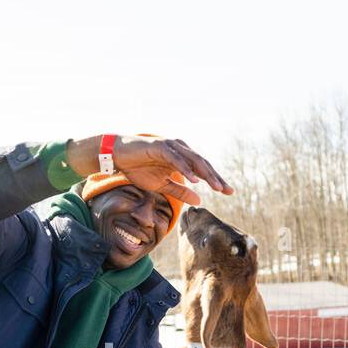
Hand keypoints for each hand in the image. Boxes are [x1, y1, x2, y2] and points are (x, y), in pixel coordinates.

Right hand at [113, 136, 233, 202]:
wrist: (118, 156)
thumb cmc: (139, 169)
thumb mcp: (162, 185)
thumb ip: (180, 191)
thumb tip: (199, 201)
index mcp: (182, 158)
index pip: (203, 170)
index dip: (216, 180)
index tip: (229, 192)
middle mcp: (180, 149)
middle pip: (202, 164)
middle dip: (215, 178)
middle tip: (227, 190)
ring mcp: (171, 146)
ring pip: (192, 160)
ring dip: (205, 174)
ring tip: (215, 187)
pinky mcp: (160, 146)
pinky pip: (176, 159)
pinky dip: (185, 169)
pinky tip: (194, 180)